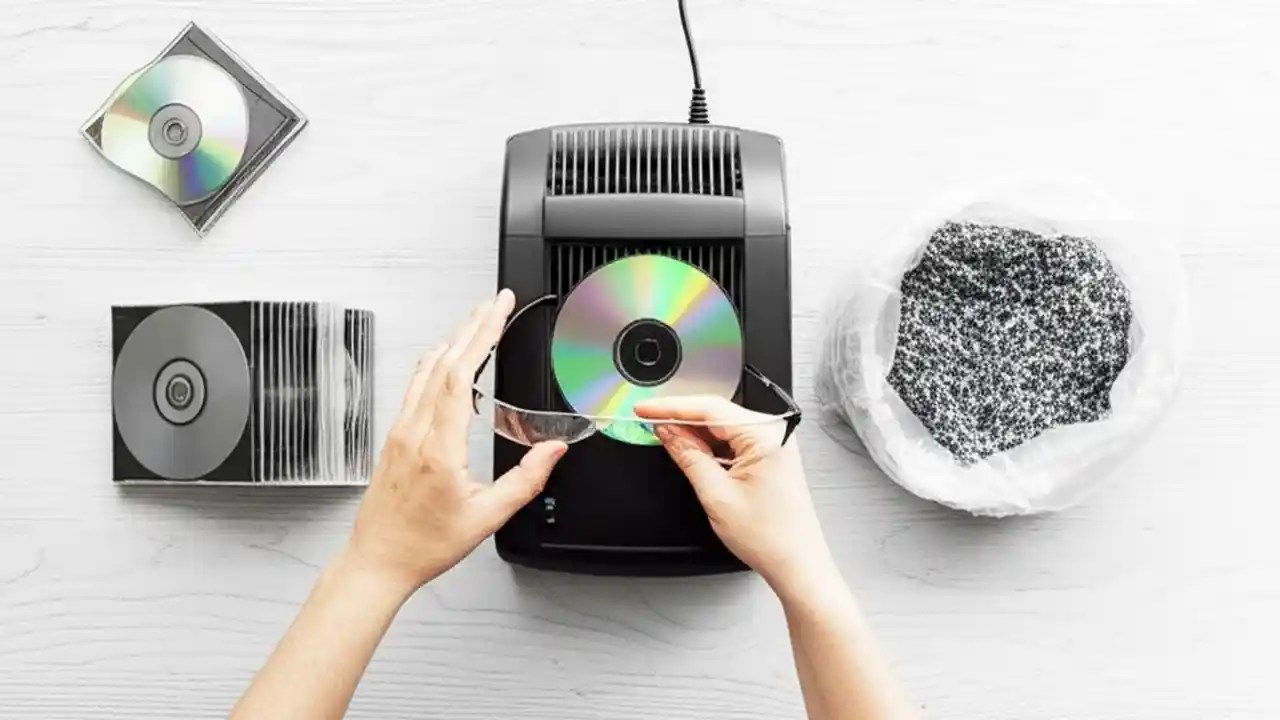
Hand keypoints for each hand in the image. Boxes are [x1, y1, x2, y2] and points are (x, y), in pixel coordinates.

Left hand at [345, 290, 566, 594]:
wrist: (378, 561)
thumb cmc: (423, 544)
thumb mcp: (487, 517)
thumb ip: (526, 480)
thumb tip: (554, 451)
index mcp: (439, 447)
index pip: (460, 374)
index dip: (481, 334)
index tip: (497, 309)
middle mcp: (414, 432)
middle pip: (442, 361)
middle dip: (472, 325)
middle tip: (495, 302)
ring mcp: (400, 431)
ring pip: (425, 370)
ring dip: (453, 340)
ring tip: (477, 322)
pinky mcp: (395, 437)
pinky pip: (415, 387)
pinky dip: (437, 364)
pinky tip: (448, 362)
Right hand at [634, 396, 833, 595]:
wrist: (796, 563)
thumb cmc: (770, 537)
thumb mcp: (716, 495)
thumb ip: (689, 457)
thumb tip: (669, 433)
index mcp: (766, 437)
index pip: (709, 408)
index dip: (671, 406)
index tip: (646, 408)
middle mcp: (774, 433)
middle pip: (717, 412)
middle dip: (680, 416)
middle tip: (648, 419)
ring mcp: (774, 443)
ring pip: (723, 426)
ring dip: (694, 430)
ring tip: (665, 435)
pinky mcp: (770, 455)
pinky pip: (734, 439)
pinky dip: (710, 443)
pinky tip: (691, 447)